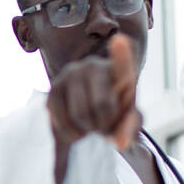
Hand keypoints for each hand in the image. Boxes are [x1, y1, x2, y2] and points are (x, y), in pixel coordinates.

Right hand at [47, 33, 141, 150]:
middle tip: (104, 125)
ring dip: (87, 130)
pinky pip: (61, 120)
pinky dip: (71, 133)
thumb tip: (121, 143)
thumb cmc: (115, 115)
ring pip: (80, 114)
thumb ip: (130, 130)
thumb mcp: (128, 123)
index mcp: (118, 70)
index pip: (121, 62)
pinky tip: (77, 130)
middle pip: (102, 105)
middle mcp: (93, 65)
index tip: (120, 40)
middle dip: (105, 124)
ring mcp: (70, 74)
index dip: (121, 53)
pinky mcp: (53, 89)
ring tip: (91, 126)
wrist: (89, 116)